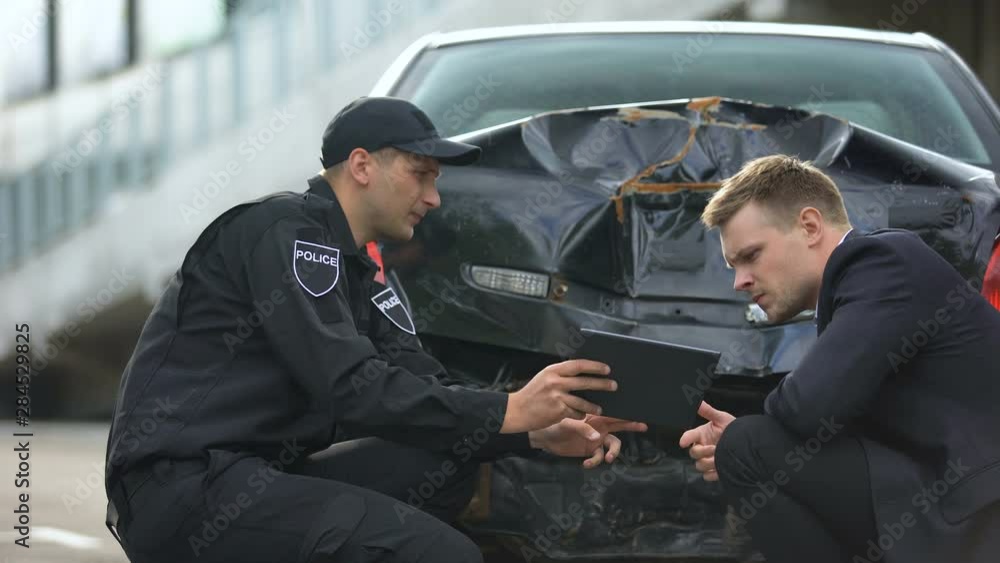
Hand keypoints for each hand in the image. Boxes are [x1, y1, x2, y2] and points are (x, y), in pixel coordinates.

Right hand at [502, 360, 616, 432]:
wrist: (517, 411)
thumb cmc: (532, 394)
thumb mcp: (544, 378)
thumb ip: (561, 375)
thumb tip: (582, 372)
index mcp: (553, 371)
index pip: (578, 365)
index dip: (594, 366)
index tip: (607, 369)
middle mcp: (555, 382)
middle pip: (585, 382)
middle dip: (602, 384)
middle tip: (613, 385)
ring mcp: (557, 397)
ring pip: (583, 401)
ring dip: (594, 406)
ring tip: (600, 408)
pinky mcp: (558, 411)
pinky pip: (576, 413)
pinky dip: (580, 415)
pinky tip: (582, 416)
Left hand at [529, 415, 647, 467]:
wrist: (544, 438)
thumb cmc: (554, 423)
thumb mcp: (568, 423)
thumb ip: (583, 429)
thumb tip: (597, 438)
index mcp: (594, 415)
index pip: (613, 412)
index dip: (626, 412)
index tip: (638, 413)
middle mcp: (599, 426)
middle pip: (620, 426)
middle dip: (632, 425)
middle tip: (643, 426)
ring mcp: (596, 439)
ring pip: (613, 445)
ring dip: (613, 453)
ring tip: (609, 459)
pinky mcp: (590, 450)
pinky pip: (599, 457)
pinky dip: (595, 461)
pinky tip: (586, 464)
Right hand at [678, 401, 735, 481]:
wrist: (745, 443)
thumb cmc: (732, 428)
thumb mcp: (721, 418)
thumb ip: (708, 411)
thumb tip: (698, 401)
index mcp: (701, 435)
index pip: (688, 436)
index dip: (685, 439)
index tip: (683, 442)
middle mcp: (702, 448)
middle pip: (693, 453)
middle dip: (703, 452)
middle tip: (715, 448)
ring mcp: (707, 460)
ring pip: (699, 466)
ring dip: (709, 463)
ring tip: (720, 458)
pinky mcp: (714, 471)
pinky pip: (707, 476)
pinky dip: (712, 473)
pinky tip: (721, 467)